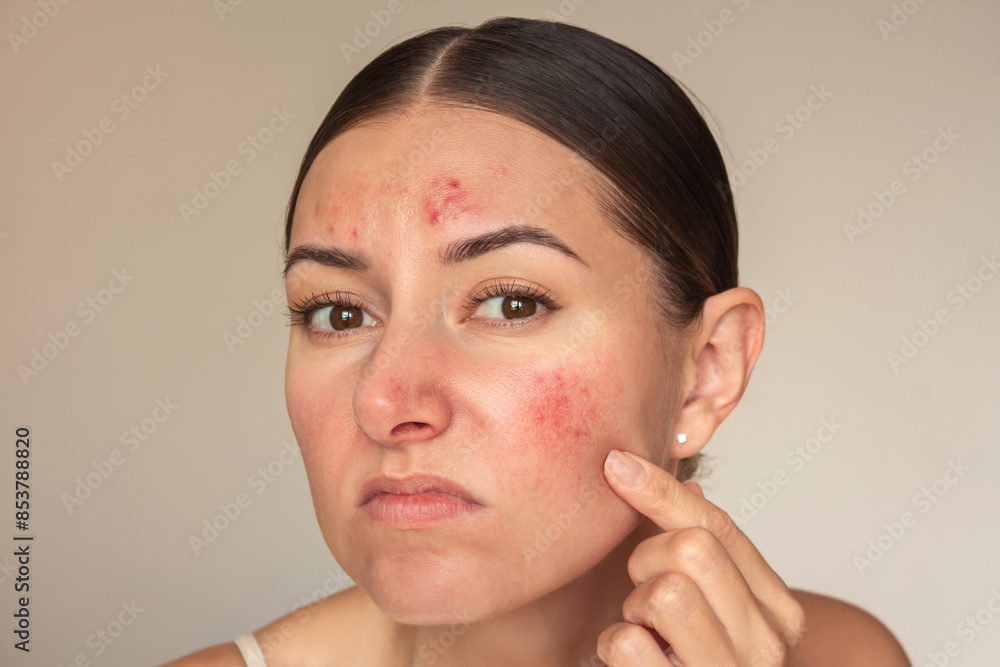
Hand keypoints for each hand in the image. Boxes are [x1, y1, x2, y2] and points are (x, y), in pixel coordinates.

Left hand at [596, 449, 804, 665]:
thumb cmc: (689, 664)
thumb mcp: (704, 607)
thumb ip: (702, 549)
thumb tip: (683, 482)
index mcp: (778, 611)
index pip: (718, 526)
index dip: (660, 490)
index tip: (614, 464)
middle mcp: (768, 646)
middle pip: (690, 549)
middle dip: (646, 560)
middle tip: (643, 597)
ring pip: (665, 590)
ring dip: (633, 607)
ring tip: (644, 636)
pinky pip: (627, 643)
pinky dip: (614, 647)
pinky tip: (632, 665)